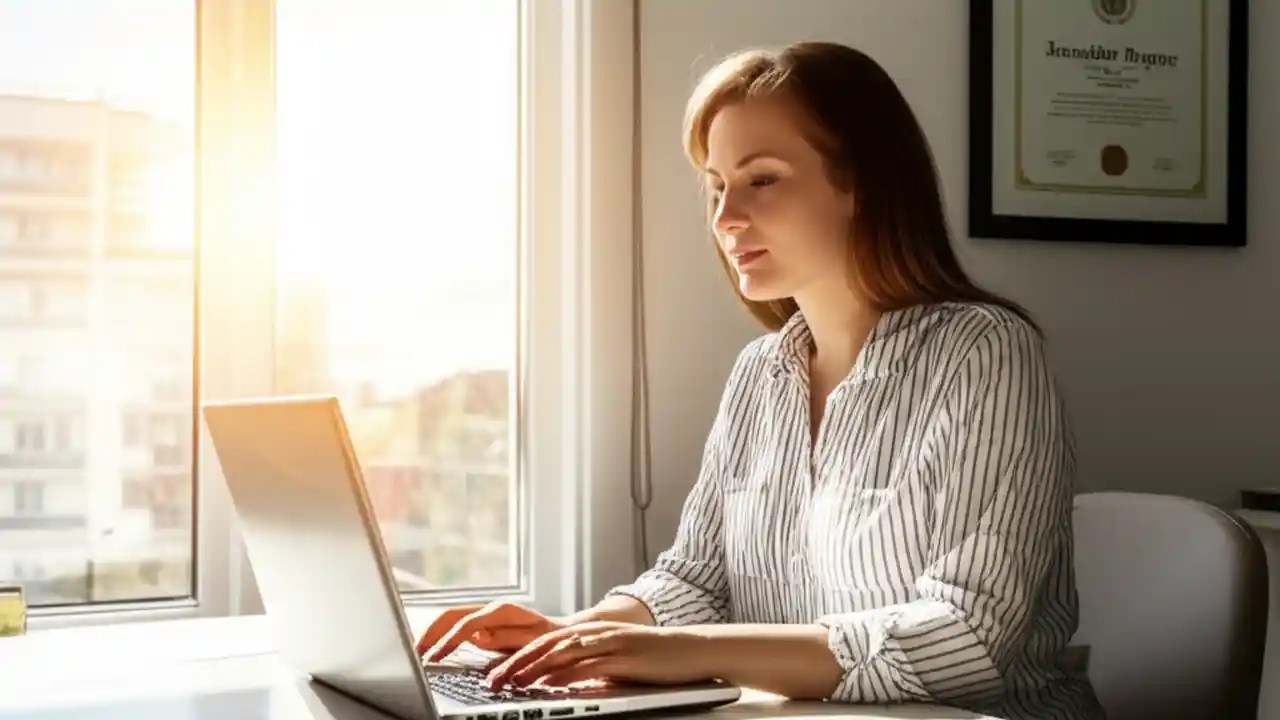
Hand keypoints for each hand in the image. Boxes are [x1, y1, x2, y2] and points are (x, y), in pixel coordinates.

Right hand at [418, 602, 566, 661]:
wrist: (562, 633)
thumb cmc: (550, 639)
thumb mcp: (532, 641)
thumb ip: (506, 638)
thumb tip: (479, 637)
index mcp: (502, 611)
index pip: (466, 624)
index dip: (448, 641)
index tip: (433, 657)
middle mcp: (491, 608)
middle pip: (451, 614)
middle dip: (431, 632)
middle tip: (415, 653)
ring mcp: (485, 614)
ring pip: (450, 617)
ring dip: (432, 632)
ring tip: (416, 651)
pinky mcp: (483, 623)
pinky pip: (456, 626)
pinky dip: (441, 635)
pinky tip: (431, 648)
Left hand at [485, 622, 710, 689]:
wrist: (690, 649)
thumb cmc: (653, 659)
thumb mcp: (613, 660)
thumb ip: (587, 666)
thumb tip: (558, 682)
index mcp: (590, 632)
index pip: (544, 643)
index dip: (517, 656)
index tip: (496, 673)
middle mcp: (595, 633)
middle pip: (545, 646)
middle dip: (515, 663)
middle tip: (492, 681)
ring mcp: (608, 643)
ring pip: (561, 653)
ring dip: (532, 668)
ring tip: (511, 682)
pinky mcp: (623, 656)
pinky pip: (588, 665)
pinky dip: (565, 674)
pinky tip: (549, 683)